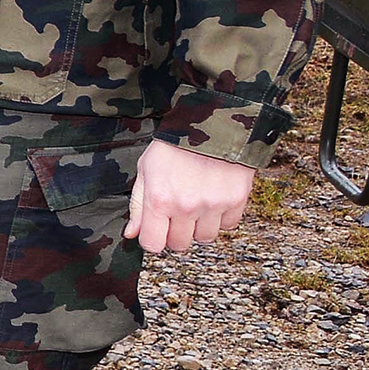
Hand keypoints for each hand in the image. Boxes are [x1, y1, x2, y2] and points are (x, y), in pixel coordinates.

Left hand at [127, 140, 255, 253]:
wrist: (212, 125)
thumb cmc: (173, 146)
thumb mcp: (145, 170)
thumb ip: (138, 205)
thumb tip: (132, 234)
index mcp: (159, 200)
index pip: (153, 244)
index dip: (153, 240)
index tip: (156, 231)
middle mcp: (186, 206)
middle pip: (180, 244)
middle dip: (176, 234)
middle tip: (177, 215)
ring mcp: (213, 205)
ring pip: (205, 238)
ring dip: (200, 227)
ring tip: (197, 206)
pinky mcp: (236, 200)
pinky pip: (229, 225)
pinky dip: (222, 217)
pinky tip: (214, 200)